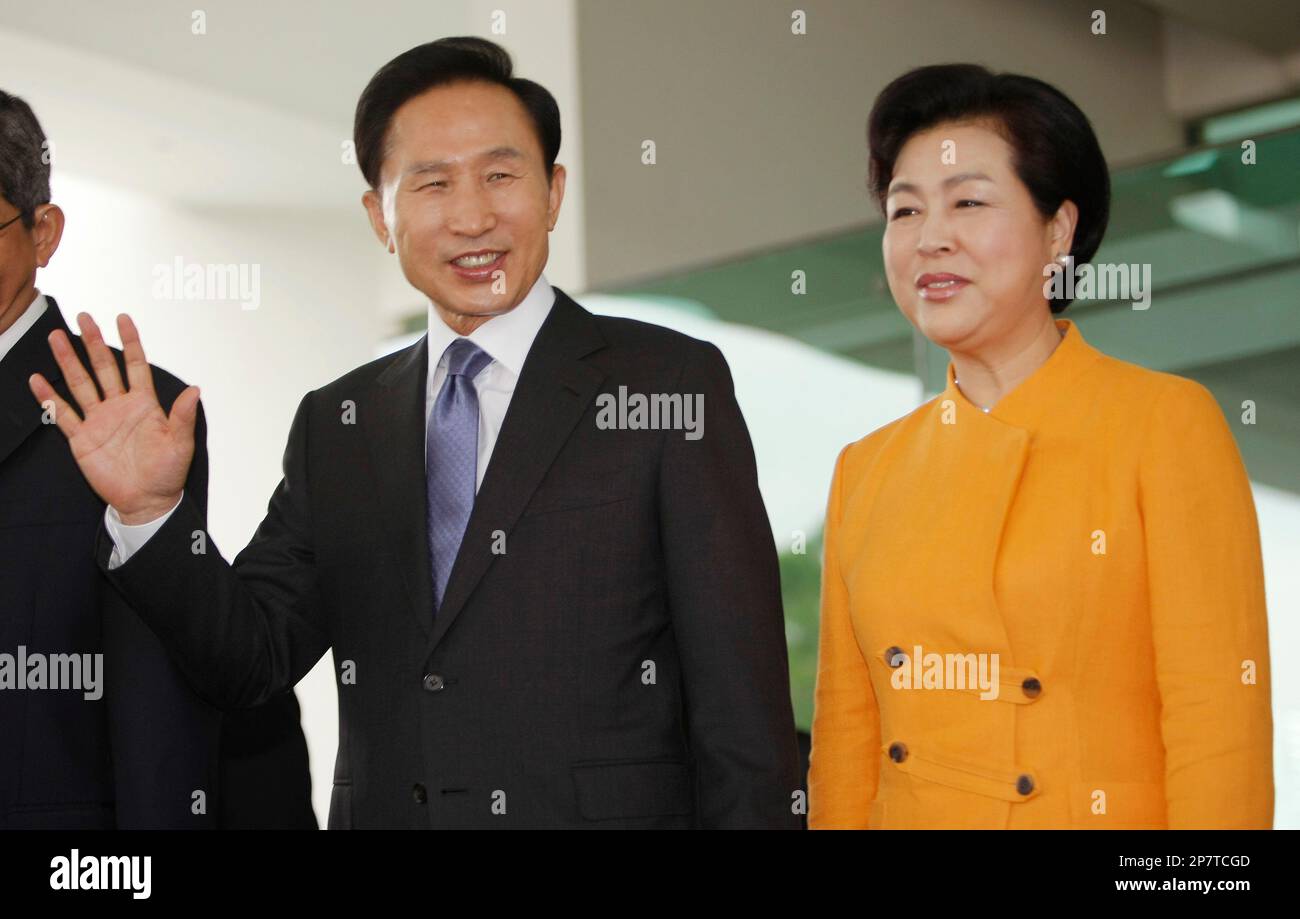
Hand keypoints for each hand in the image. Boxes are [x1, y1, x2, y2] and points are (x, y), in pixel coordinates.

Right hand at [28, 313, 197, 524]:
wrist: (147, 501)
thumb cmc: (167, 473)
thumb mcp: (180, 444)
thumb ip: (183, 416)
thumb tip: (195, 389)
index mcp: (144, 404)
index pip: (136, 365)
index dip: (131, 342)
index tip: (122, 318)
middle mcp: (119, 407)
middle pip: (104, 367)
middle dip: (93, 342)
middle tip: (84, 317)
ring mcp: (99, 421)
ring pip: (81, 384)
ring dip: (68, 361)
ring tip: (57, 338)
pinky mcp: (82, 439)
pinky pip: (64, 415)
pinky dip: (50, 399)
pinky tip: (38, 380)